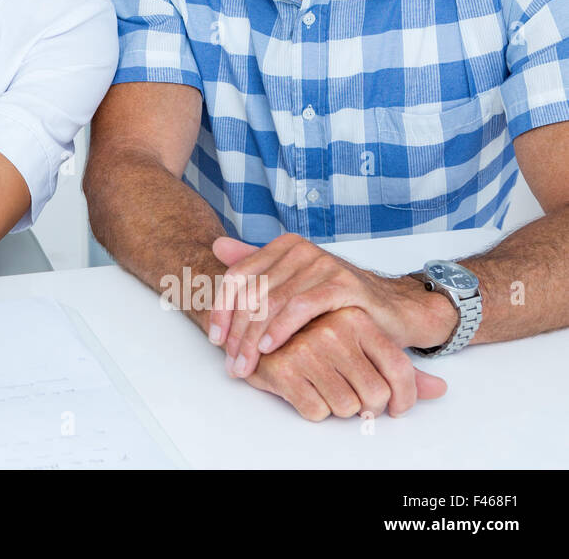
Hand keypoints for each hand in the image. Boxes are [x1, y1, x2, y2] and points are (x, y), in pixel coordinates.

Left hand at [209, 233, 456, 377]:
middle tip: (231, 362)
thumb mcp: (294, 285)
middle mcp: (301, 249)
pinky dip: (281, 328)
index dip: (222, 309)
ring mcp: (322, 264)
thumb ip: (257, 265)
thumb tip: (216, 246)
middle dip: (237, 331)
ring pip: (272, 302)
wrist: (394, 311)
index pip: (238, 277)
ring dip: (254, 337)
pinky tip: (269, 348)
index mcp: (284, 247)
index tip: (216, 340)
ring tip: (245, 364)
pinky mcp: (343, 283)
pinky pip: (301, 307)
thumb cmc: (339, 303)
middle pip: (253, 292)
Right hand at [242, 306, 447, 420]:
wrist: (258, 324)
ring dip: (336, 407)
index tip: (396, 408)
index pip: (399, 368)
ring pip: (346, 407)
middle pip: (375, 395)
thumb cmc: (310, 335)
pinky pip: (315, 411)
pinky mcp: (283, 368)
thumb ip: (399, 367)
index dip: (404, 398)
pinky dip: (311, 408)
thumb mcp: (360, 342)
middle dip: (365, 406)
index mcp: (356, 319)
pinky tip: (302, 389)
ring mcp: (306, 348)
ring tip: (322, 387)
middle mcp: (333, 330)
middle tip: (350, 396)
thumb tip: (440, 389)